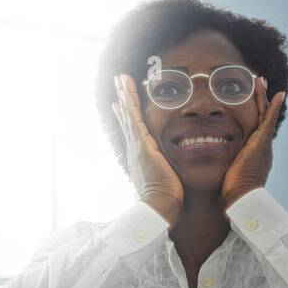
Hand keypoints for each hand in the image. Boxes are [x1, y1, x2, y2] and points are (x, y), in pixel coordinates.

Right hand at [112, 74, 182, 224]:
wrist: (158, 208)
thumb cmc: (164, 201)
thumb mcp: (164, 183)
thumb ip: (165, 174)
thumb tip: (169, 175)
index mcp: (139, 158)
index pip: (133, 132)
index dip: (127, 117)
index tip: (121, 105)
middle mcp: (134, 150)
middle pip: (127, 119)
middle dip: (123, 100)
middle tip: (118, 83)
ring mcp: (136, 147)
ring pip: (129, 116)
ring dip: (124, 96)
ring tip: (120, 80)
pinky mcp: (142, 146)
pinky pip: (134, 120)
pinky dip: (130, 105)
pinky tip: (126, 92)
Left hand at [220, 77, 284, 209]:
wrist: (241, 200)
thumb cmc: (232, 194)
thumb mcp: (227, 177)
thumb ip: (224, 169)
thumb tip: (216, 172)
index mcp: (254, 154)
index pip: (254, 129)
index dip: (254, 115)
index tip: (252, 102)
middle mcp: (262, 147)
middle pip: (262, 118)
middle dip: (261, 101)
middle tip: (260, 84)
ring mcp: (263, 144)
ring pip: (264, 115)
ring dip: (264, 97)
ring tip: (262, 81)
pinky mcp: (261, 143)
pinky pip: (269, 120)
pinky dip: (273, 107)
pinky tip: (278, 94)